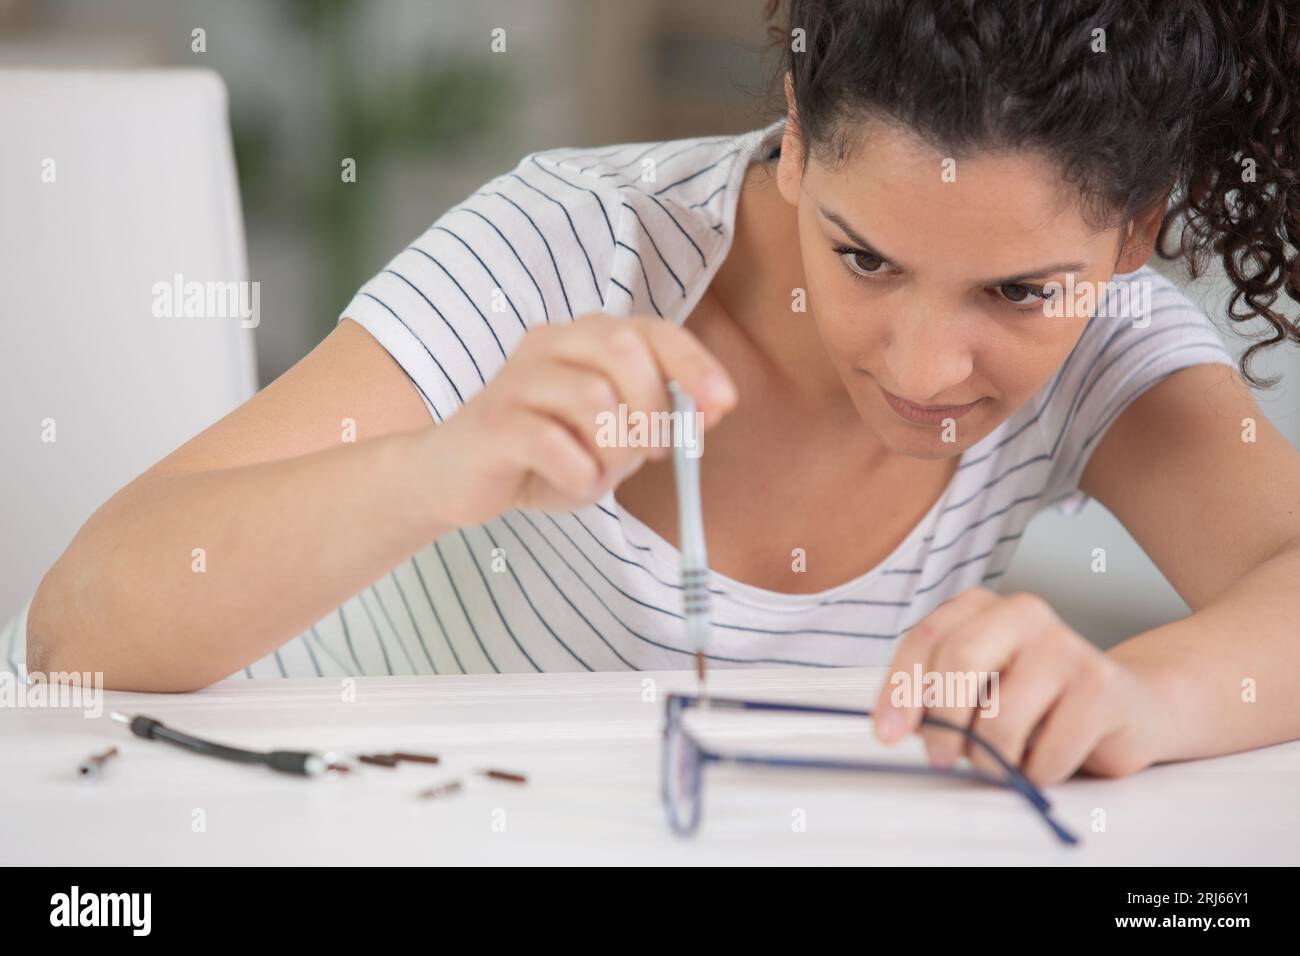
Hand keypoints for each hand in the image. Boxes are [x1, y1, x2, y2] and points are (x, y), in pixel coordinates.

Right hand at [423, 312, 737, 527]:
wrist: (456, 478)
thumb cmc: (541, 454)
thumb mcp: (612, 437)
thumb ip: (654, 419)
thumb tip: (707, 411)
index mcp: (586, 339)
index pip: (653, 332)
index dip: (695, 366)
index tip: (722, 406)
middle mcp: (552, 344)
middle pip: (626, 353)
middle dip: (651, 411)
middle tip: (645, 453)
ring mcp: (518, 379)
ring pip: (595, 399)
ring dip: (612, 450)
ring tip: (596, 471)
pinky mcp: (494, 422)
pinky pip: (556, 444)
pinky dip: (578, 474)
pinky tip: (567, 482)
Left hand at [872, 587, 1175, 785]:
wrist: (1128, 706)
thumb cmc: (1038, 701)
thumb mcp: (978, 690)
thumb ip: (936, 696)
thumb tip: (896, 726)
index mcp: (980, 607)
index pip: (924, 638)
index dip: (899, 688)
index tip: (887, 733)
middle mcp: (1022, 613)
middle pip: (959, 661)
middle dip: (942, 723)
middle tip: (942, 761)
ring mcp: (1065, 645)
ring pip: (1000, 719)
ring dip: (993, 760)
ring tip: (1003, 765)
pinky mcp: (1101, 687)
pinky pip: (1047, 752)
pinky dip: (1037, 773)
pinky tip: (1047, 760)